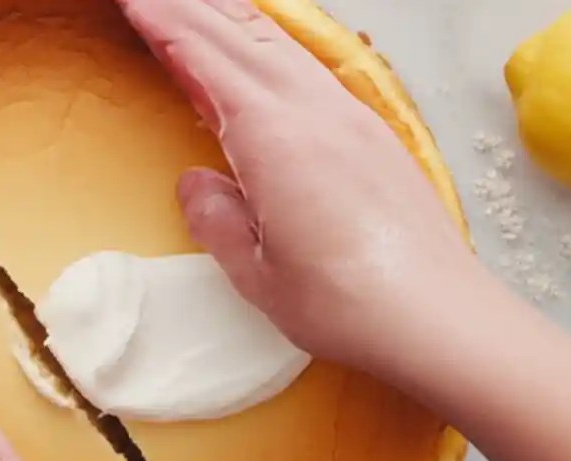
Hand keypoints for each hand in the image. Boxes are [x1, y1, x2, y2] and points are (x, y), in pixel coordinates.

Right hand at [118, 0, 474, 372]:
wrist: (439, 318)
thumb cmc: (347, 306)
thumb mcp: (257, 274)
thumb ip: (217, 220)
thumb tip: (196, 183)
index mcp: (274, 136)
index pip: (205, 57)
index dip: (163, 21)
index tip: (130, 0)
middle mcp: (314, 110)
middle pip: (242, 35)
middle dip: (190, 7)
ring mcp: (349, 117)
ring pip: (280, 45)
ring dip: (231, 19)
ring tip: (197, 8)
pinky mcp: (373, 135)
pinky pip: (309, 69)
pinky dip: (271, 47)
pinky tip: (263, 56)